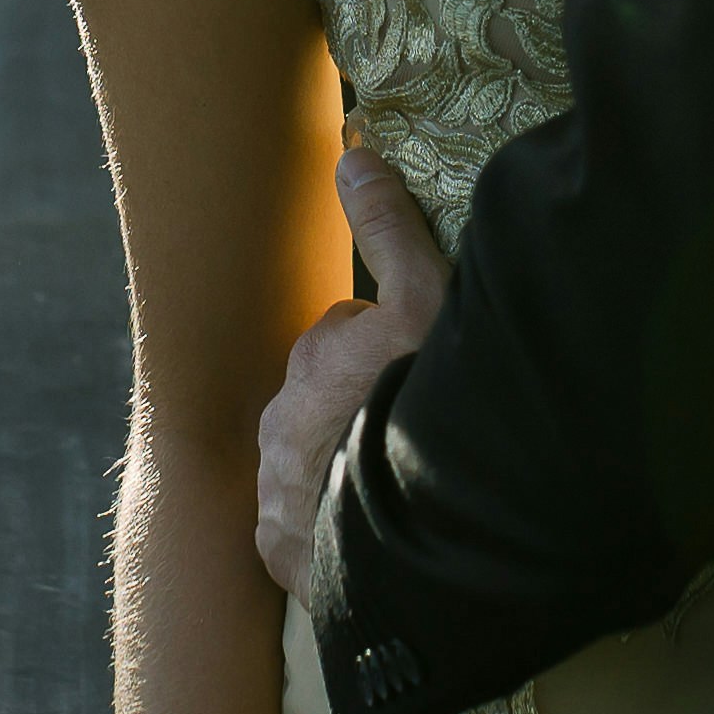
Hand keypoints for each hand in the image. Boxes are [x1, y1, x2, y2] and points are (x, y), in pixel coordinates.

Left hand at [251, 146, 448, 596]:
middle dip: (359, 407)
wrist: (434, 532)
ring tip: (407, 483)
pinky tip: (382, 531)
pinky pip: (305, 533)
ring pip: (309, 465)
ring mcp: (277, 498)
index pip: (344, 340)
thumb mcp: (430, 301)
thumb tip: (352, 156)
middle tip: (419, 426)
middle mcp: (279, 428)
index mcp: (314, 361)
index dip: (391, 349)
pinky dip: (334, 530)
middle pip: (322, 402)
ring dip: (345, 469)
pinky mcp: (286, 557)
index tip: (425, 369)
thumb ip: (390, 230)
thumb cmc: (436, 406)